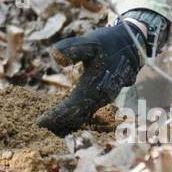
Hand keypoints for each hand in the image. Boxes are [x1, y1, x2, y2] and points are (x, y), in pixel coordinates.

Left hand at [37, 22, 144, 136]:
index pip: (73, 108)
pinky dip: (76, 116)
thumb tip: (56, 56)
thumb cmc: (108, 42)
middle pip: (78, 117)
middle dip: (60, 124)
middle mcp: (103, 97)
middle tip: (40, 129)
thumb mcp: (90, 42)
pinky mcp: (106, 96)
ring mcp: (106, 98)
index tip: (40, 122)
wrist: (131, 43)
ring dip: (68, 122)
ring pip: (85, 115)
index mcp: (97, 87)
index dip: (56, 116)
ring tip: (50, 127)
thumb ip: (73, 48)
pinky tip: (66, 118)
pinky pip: (89, 110)